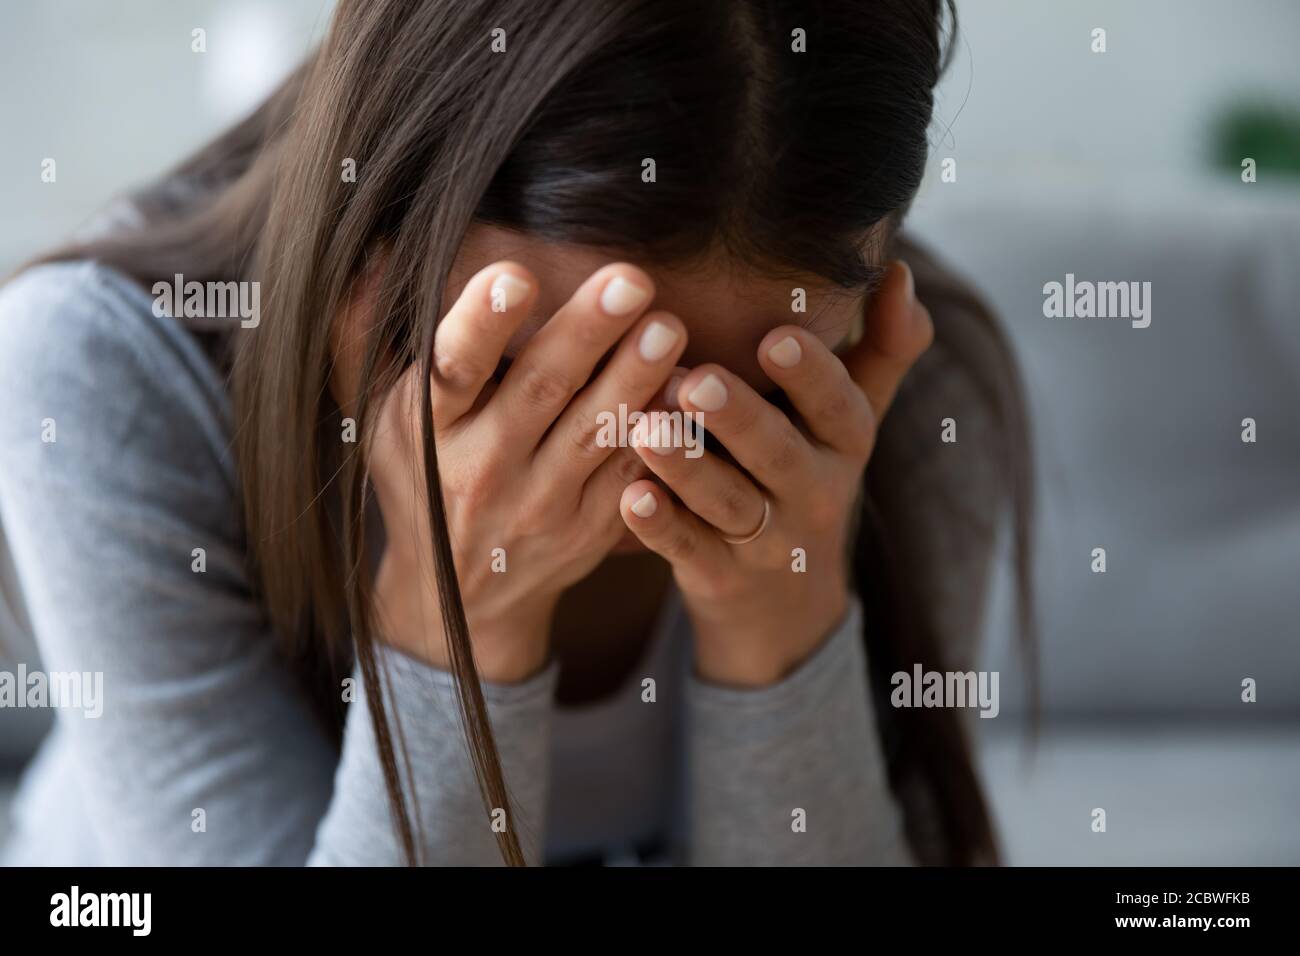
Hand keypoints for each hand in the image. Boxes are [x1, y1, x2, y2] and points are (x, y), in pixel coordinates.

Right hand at [341, 259, 686, 681]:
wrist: (457, 596)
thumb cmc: (424, 478)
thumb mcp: (388, 420)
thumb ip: (386, 343)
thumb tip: (373, 258)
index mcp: (429, 428)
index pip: (452, 371)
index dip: (481, 325)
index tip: (516, 276)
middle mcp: (482, 467)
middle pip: (540, 392)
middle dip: (586, 332)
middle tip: (629, 281)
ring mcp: (539, 503)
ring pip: (594, 432)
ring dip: (635, 378)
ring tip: (668, 329)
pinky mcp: (587, 527)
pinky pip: (629, 472)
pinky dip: (659, 433)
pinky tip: (687, 394)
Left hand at [619, 261, 932, 686]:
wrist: (788, 601)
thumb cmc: (809, 472)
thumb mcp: (852, 417)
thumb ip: (882, 345)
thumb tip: (897, 270)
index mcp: (844, 443)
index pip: (838, 406)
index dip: (811, 374)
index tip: (776, 336)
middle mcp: (813, 491)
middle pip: (778, 454)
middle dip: (739, 417)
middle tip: (695, 380)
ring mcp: (766, 540)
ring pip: (727, 503)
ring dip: (687, 468)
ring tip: (646, 429)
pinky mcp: (719, 576)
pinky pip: (689, 551)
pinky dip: (660, 528)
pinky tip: (629, 496)